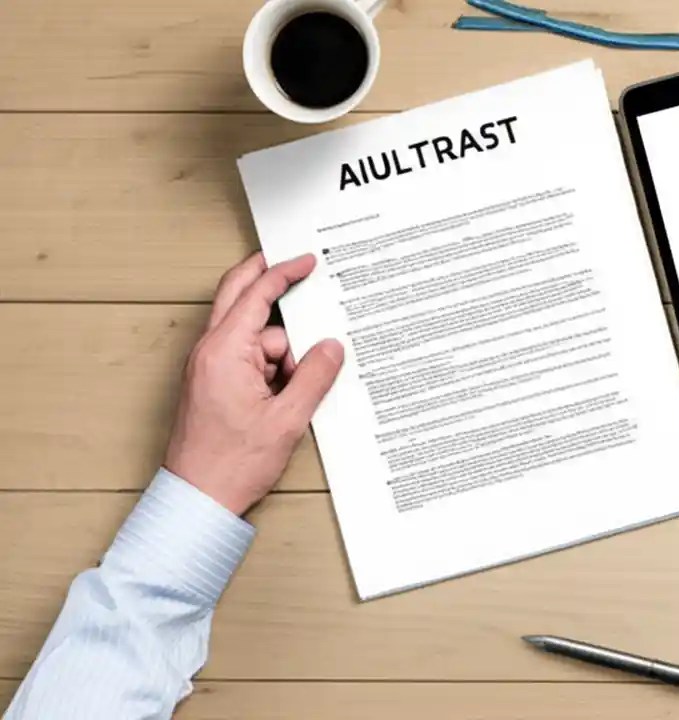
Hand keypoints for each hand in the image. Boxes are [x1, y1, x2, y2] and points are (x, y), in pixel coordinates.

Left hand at [164, 252, 343, 515]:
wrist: (199, 499)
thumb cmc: (231, 465)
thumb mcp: (287, 419)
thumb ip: (314, 376)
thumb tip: (331, 347)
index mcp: (224, 352)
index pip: (256, 295)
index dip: (284, 273)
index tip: (306, 261)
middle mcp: (210, 352)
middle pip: (240, 298)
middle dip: (269, 284)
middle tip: (299, 271)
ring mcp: (209, 367)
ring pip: (253, 336)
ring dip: (281, 350)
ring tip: (297, 389)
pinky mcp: (213, 383)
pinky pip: (249, 358)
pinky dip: (272, 366)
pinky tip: (289, 391)